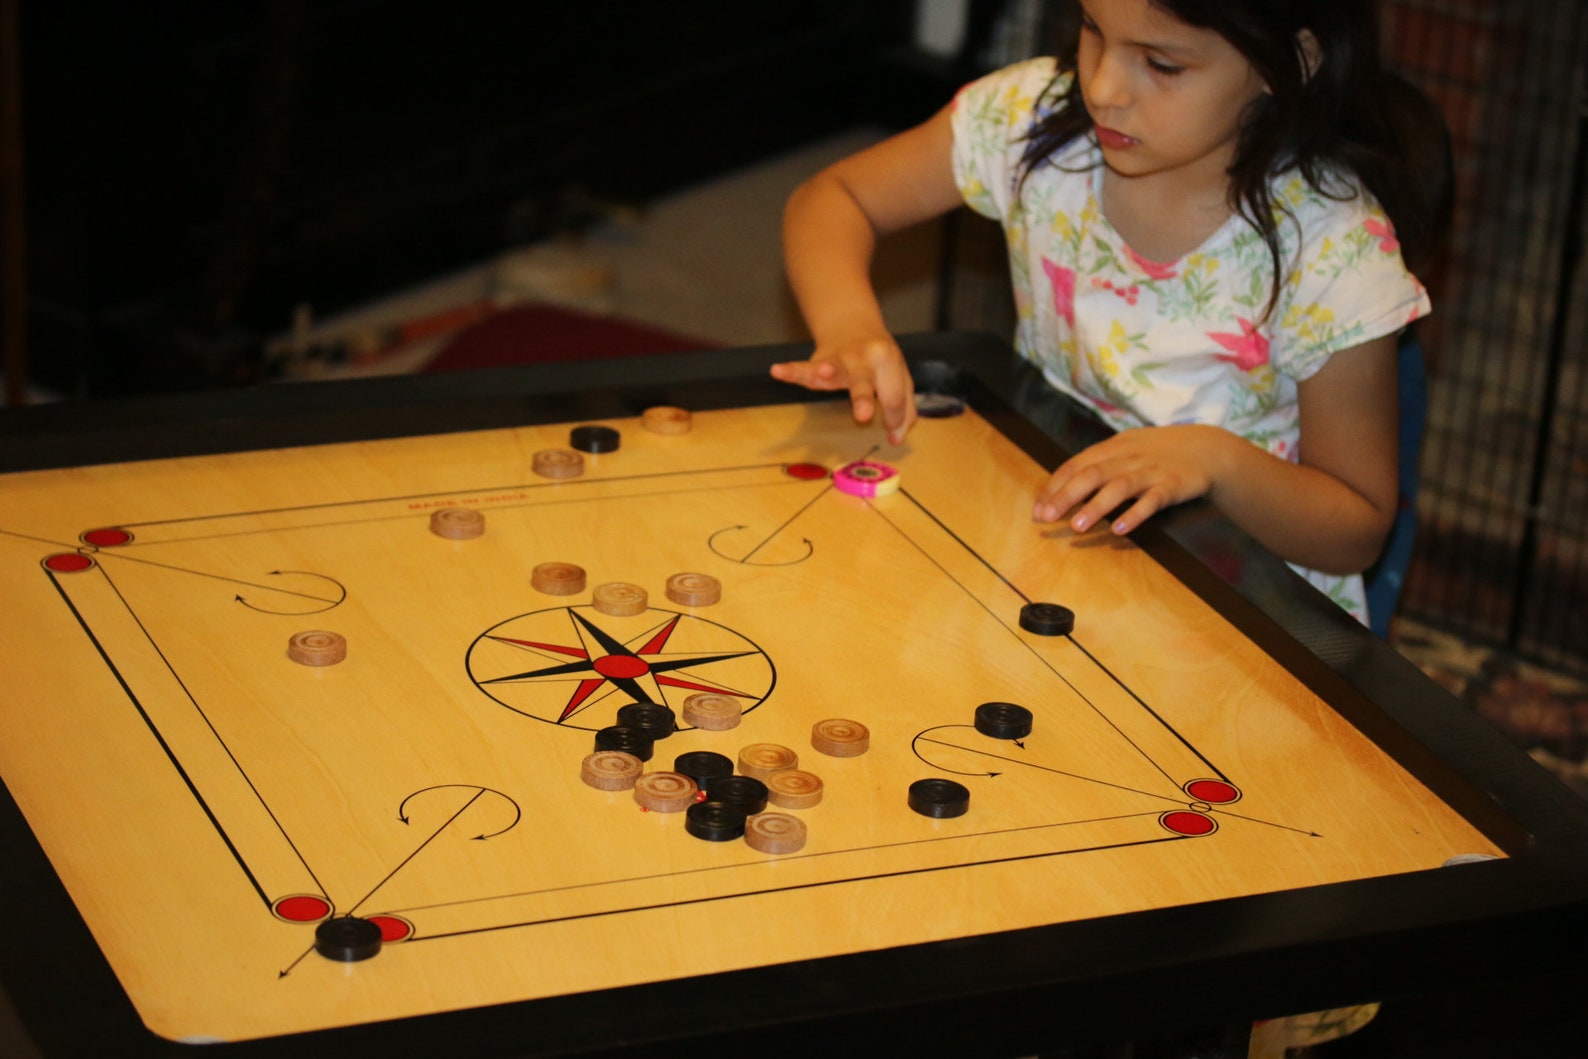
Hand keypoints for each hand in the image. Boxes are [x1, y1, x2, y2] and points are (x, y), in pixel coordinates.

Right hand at [770, 334, 916, 444]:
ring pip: (834, 369)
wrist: (852, 325)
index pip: (893, 398)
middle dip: (864, 399)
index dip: (894, 419)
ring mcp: (839, 360)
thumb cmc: (879, 360)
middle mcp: (864, 359)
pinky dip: (790, 370)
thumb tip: (896, 439)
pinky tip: (777, 371)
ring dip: (828, 370)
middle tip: (863, 416)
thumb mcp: (900, 378)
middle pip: (864, 383)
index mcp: (888, 362)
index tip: (893, 433)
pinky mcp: (818, 362)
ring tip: (823, 371)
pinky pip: (803, 369)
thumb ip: (904, 408)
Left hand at [1032, 424, 1234, 534]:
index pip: (1076, 465)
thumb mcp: (1126, 451)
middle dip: (1066, 496)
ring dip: (1096, 506)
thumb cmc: (1159, 454)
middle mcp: (1129, 457)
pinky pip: (1153, 500)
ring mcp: (1151, 470)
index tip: (1037, 509)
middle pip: (1092, 474)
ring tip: (1077, 527)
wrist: (1208, 448)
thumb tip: (1063, 491)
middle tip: (1046, 518)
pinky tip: (1119, 529)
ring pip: (1119, 486)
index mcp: (1113, 447)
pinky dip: (1135, 513)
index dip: (1055, 486)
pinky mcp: (1173, 485)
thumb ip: (1098, 467)